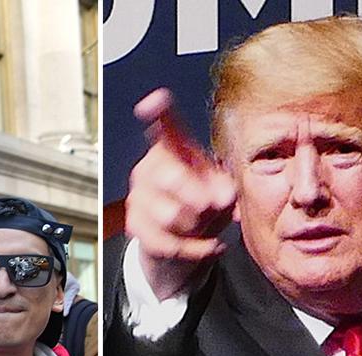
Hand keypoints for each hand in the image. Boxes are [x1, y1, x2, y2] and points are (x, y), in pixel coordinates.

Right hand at [125, 88, 236, 299]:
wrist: (184, 245)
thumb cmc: (205, 206)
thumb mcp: (222, 191)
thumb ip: (226, 188)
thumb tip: (223, 196)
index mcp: (172, 151)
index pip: (166, 127)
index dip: (160, 113)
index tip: (155, 100)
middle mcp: (148, 169)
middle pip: (170, 177)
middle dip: (198, 196)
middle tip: (214, 205)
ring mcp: (138, 197)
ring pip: (169, 214)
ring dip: (196, 225)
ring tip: (208, 226)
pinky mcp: (136, 226)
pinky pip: (166, 241)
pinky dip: (195, 249)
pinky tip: (210, 245)